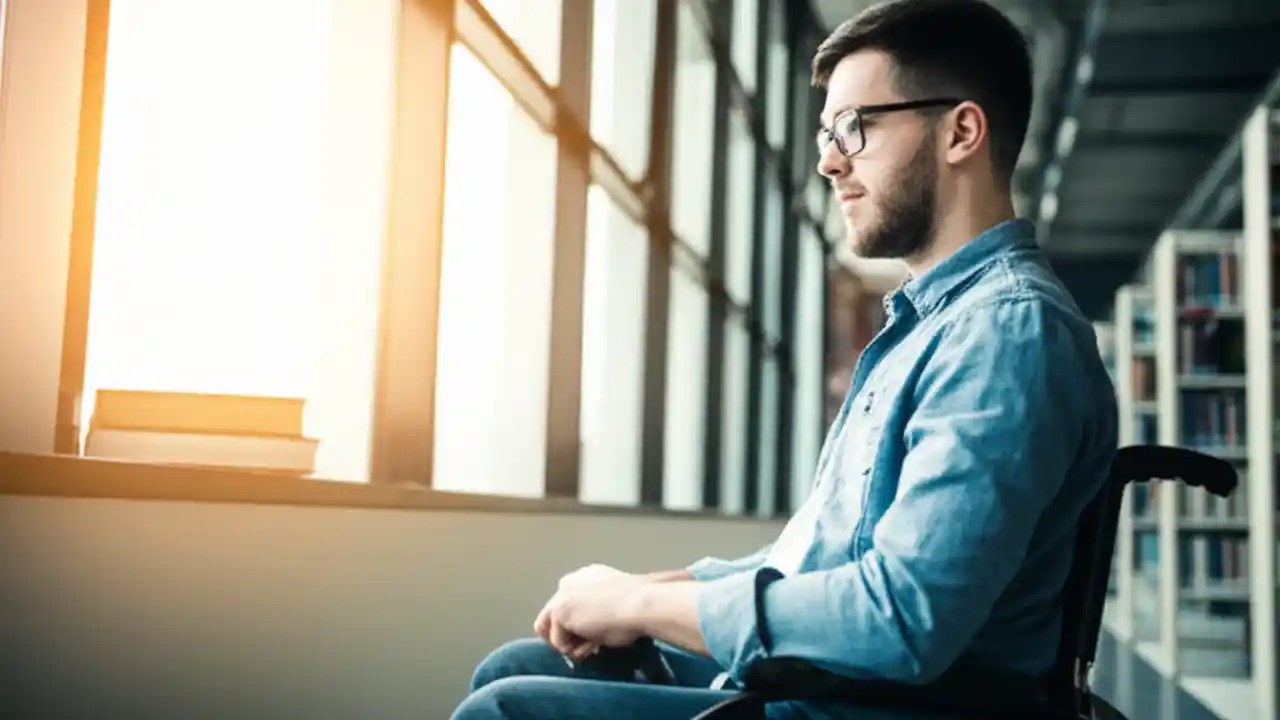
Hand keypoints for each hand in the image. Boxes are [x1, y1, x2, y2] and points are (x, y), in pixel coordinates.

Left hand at [533, 566, 650, 657]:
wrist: (640, 605)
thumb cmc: (637, 608)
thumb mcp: (614, 610)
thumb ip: (595, 619)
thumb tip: (586, 639)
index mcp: (587, 577)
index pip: (570, 605)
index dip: (577, 626)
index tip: (592, 640)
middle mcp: (570, 582)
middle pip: (553, 615)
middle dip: (567, 636)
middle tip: (582, 650)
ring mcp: (562, 596)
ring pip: (551, 629)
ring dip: (567, 644)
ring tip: (586, 651)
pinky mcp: (559, 612)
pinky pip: (557, 641)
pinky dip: (571, 648)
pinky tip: (588, 646)